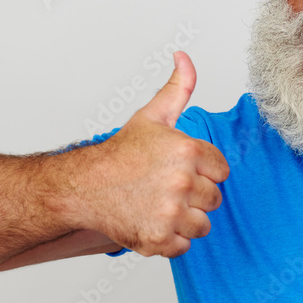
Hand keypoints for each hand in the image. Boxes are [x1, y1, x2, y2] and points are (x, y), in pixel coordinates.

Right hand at [84, 51, 228, 257]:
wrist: (82, 186)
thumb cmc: (119, 154)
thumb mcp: (152, 116)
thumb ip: (178, 88)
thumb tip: (184, 57)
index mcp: (188, 150)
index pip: (221, 171)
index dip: (202, 172)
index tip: (179, 171)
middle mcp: (182, 181)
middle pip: (213, 199)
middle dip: (194, 196)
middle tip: (165, 189)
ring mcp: (171, 212)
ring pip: (202, 225)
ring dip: (184, 220)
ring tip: (159, 206)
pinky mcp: (159, 238)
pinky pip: (183, 246)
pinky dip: (169, 240)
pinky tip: (151, 223)